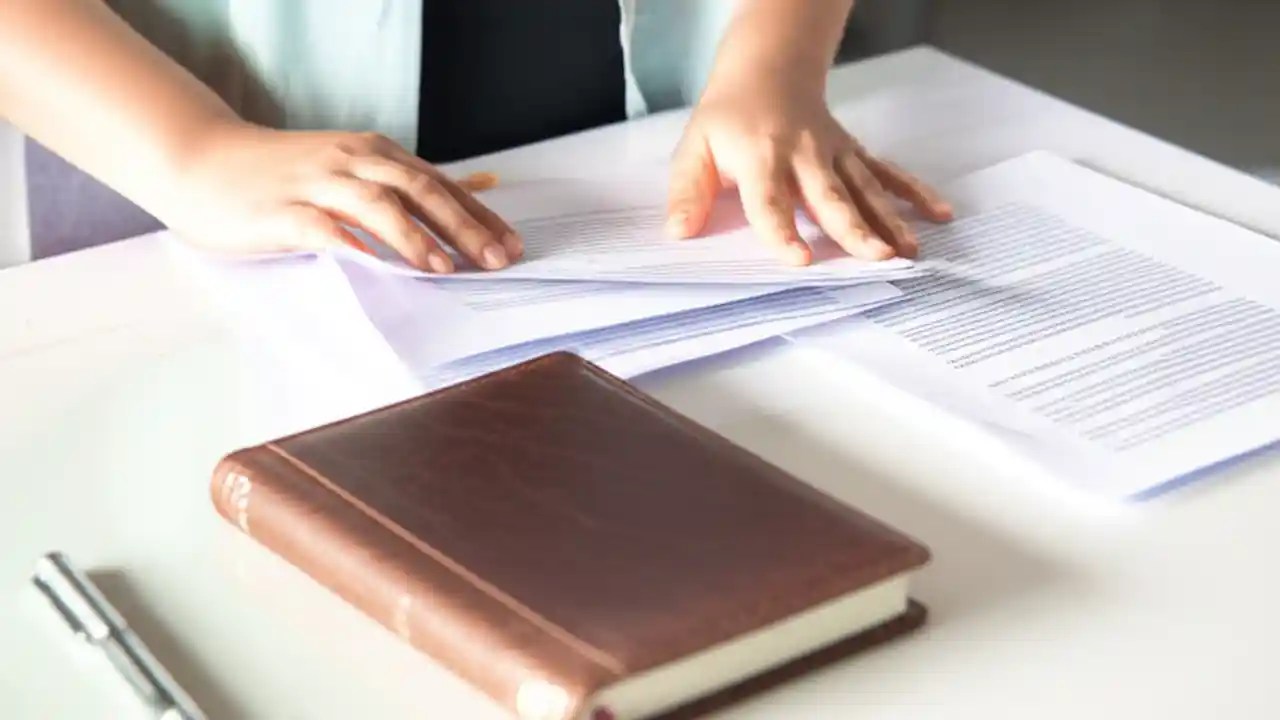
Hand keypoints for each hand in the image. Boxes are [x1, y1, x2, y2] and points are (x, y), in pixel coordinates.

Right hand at [161, 123, 520, 272]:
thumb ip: (390, 190)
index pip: (437, 183)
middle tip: (499, 258)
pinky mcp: (283, 211)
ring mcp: (317, 184)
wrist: (200, 159)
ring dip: (417, 235)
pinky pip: (326, 229)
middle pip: (419, 189)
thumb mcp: (342, 172)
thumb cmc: (278, 176)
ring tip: (447, 267)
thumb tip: (452, 213)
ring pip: (379, 203)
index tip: (512, 243)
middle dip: (464, 225)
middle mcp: (351, 161)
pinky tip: (381, 268)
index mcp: (370, 153)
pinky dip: (357, 246)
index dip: (478, 214)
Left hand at [667, 81, 952, 264]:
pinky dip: (914, 192)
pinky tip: (939, 213)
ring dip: (889, 219)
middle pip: (830, 197)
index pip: (770, 202)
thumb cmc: (728, 116)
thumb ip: (687, 193)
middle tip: (876, 256)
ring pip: (865, 189)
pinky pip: (887, 172)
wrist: (767, 68)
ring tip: (909, 250)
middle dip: (854, 228)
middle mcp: (803, 156)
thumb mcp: (694, 148)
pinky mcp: (853, 152)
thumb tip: (678, 234)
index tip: (801, 260)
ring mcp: (834, 153)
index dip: (784, 232)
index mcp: (760, 157)